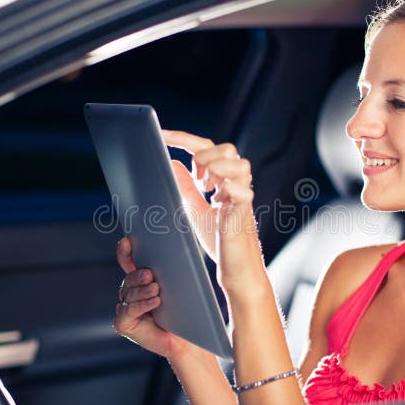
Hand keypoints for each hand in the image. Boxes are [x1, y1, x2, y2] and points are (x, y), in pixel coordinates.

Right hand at [113, 237, 190, 358]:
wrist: (186, 339)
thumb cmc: (184, 311)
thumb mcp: (178, 287)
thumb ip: (170, 272)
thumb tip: (175, 250)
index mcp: (141, 280)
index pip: (128, 261)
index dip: (125, 251)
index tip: (127, 241)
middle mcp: (130, 292)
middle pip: (129, 278)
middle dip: (138, 275)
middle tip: (150, 275)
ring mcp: (125, 308)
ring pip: (129, 294)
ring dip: (142, 291)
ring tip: (156, 290)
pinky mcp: (123, 323)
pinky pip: (128, 311)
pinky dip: (141, 305)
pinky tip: (154, 302)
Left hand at [162, 129, 266, 294]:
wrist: (236, 269)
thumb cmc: (221, 240)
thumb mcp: (195, 209)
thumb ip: (186, 187)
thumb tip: (172, 163)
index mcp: (224, 180)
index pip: (207, 148)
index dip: (184, 139)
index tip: (161, 135)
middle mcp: (236, 184)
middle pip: (227, 149)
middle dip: (204, 157)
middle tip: (196, 180)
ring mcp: (242, 197)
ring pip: (240, 164)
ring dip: (217, 170)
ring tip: (207, 189)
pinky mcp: (244, 214)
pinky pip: (242, 192)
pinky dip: (228, 190)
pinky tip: (217, 200)